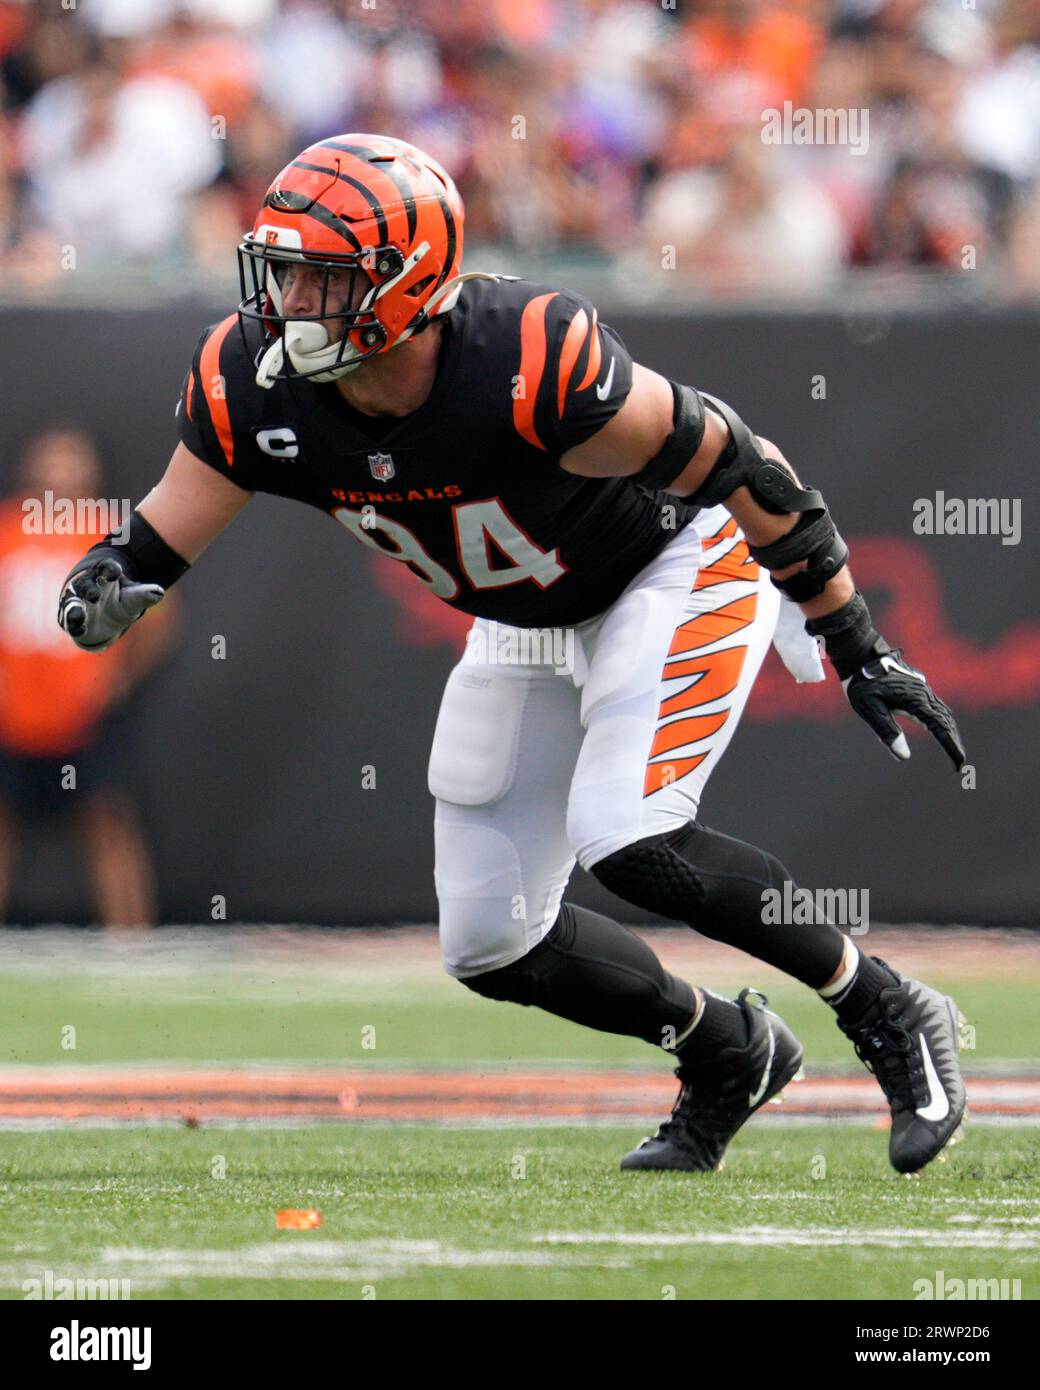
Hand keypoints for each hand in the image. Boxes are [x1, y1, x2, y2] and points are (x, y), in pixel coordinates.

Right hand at [58, 556, 164, 651]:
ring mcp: (77, 601)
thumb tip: (160, 592)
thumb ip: (144, 595)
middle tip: (95, 596)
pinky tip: (80, 628)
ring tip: (79, 614)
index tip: (115, 573)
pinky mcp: (71, 617)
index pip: (105, 567)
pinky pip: (70, 619)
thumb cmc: (120, 604)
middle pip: (85, 584)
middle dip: (89, 589)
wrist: (104, 621)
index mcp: (105, 575)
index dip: (109, 569)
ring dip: (75, 608)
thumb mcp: (134, 600)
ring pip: (73, 601)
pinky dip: (74, 623)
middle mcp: (88, 586)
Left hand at [843, 648, 965, 770]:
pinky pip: (936, 706)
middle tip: (959, 764)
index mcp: (915, 700)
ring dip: (950, 732)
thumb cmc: (862, 684)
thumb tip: (904, 757)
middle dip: (954, 742)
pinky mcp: (917, 687)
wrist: (860, 655)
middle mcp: (924, 694)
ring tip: (953, 750)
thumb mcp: (870, 709)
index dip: (951, 746)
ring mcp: (922, 689)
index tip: (959, 764)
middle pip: (946, 721)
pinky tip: (940, 729)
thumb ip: (887, 732)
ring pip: (943, 713)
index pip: (940, 728)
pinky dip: (942, 721)